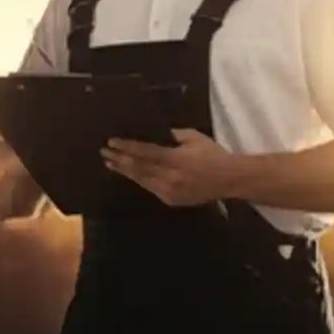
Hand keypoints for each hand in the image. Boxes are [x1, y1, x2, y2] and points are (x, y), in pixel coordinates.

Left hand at [102, 128, 239, 206]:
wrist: (229, 180)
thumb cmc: (213, 154)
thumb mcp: (194, 137)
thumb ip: (173, 134)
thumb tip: (155, 133)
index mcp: (176, 159)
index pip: (145, 153)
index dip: (127, 147)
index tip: (111, 142)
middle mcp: (170, 177)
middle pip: (139, 168)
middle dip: (120, 160)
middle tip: (104, 153)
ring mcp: (170, 191)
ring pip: (141, 180)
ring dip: (125, 172)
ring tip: (110, 164)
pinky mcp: (171, 200)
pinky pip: (150, 189)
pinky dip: (139, 180)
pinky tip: (130, 175)